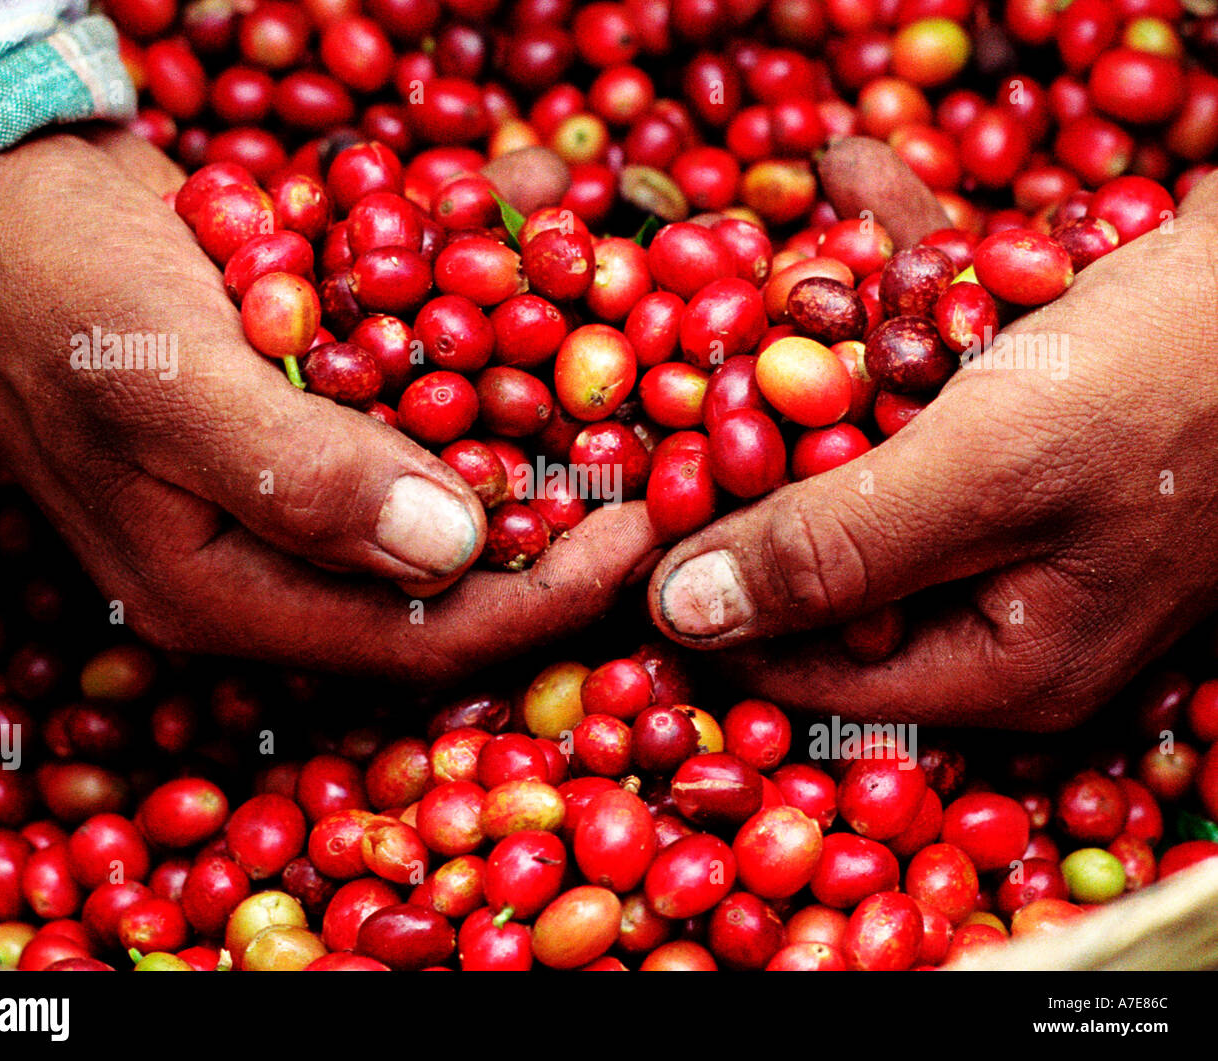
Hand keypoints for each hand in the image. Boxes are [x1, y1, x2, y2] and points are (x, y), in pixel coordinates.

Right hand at [0, 130, 658, 683]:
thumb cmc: (51, 291)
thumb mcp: (164, 383)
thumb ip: (301, 479)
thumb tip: (455, 551)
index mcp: (229, 594)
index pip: (423, 637)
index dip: (548, 598)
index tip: (649, 530)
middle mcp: (270, 565)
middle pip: (454, 590)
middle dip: (568, 543)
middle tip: (668, 479)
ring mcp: (290, 499)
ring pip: (451, 513)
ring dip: (544, 469)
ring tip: (635, 417)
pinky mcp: (304, 427)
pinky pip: (420, 431)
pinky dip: (488, 388)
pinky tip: (545, 338)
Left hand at [647, 139, 1217, 729]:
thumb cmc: (1178, 382)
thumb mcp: (987, 475)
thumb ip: (834, 553)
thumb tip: (682, 615)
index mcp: (1001, 666)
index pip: (804, 673)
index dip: (710, 607)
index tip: (634, 528)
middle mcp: (1007, 616)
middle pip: (828, 567)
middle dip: (758, 465)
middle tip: (684, 394)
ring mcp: (1021, 530)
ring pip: (870, 466)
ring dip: (819, 365)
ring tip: (765, 278)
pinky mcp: (1032, 446)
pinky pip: (930, 392)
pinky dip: (896, 311)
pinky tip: (864, 200)